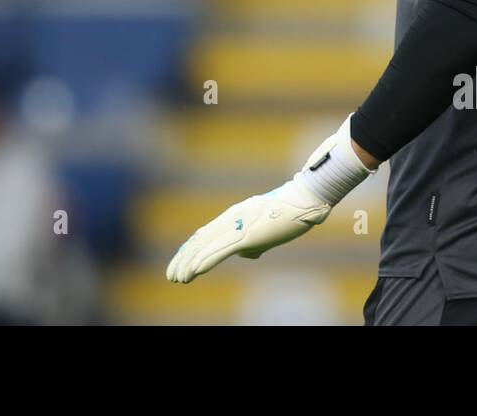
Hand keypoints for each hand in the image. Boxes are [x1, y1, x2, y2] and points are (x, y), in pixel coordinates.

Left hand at [166, 114, 376, 282]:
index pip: (205, 234)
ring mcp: (238, 226)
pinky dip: (203, 262)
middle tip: (171, 275)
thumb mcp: (267, 226)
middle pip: (200, 241)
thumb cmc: (289, 211)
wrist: (305, 199)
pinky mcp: (246, 235)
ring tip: (177, 278)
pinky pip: (219, 252)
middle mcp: (231, 219)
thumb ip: (255, 239)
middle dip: (183, 259)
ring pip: (205, 248)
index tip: (179, 263)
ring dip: (188, 264)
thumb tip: (247, 254)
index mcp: (234, 216)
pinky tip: (193, 273)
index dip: (190, 250)